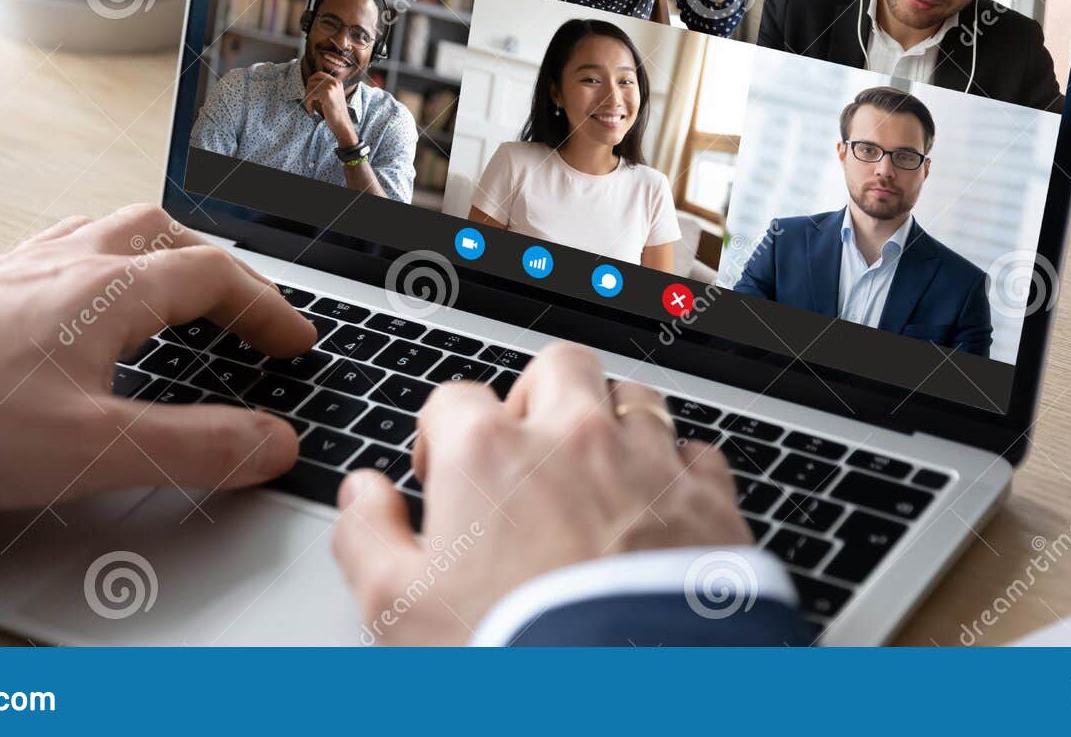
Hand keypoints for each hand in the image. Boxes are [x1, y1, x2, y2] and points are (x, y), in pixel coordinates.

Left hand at [0, 205, 315, 508]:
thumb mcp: (93, 448)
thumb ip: (194, 447)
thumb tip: (272, 442)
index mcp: (111, 289)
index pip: (217, 277)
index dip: (268, 309)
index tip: (295, 342)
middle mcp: (72, 260)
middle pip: (172, 237)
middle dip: (226, 273)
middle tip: (250, 314)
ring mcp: (25, 266)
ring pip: (118, 232)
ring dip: (169, 255)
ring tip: (184, 289)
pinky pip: (69, 248)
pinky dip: (110, 261)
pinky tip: (90, 292)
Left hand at [303, 70, 354, 145]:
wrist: (342, 124)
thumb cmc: (335, 113)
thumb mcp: (331, 97)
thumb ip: (323, 89)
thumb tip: (309, 84)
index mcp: (337, 82)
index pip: (319, 74)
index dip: (311, 82)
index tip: (309, 92)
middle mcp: (335, 82)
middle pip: (312, 79)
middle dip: (307, 90)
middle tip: (308, 101)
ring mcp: (331, 87)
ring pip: (310, 88)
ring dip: (307, 99)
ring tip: (310, 108)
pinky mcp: (326, 94)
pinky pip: (310, 96)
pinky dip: (308, 104)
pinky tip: (312, 112)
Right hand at [333, 343, 748, 644]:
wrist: (624, 702)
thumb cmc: (509, 653)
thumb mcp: (397, 610)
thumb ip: (367, 537)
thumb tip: (362, 496)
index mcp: (489, 452)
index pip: (454, 400)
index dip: (442, 439)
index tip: (446, 482)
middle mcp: (572, 437)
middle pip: (556, 368)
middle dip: (538, 400)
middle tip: (528, 456)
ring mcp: (647, 462)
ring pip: (633, 397)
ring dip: (612, 424)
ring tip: (597, 480)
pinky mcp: (708, 501)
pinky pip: (696, 455)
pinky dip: (676, 474)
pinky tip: (659, 515)